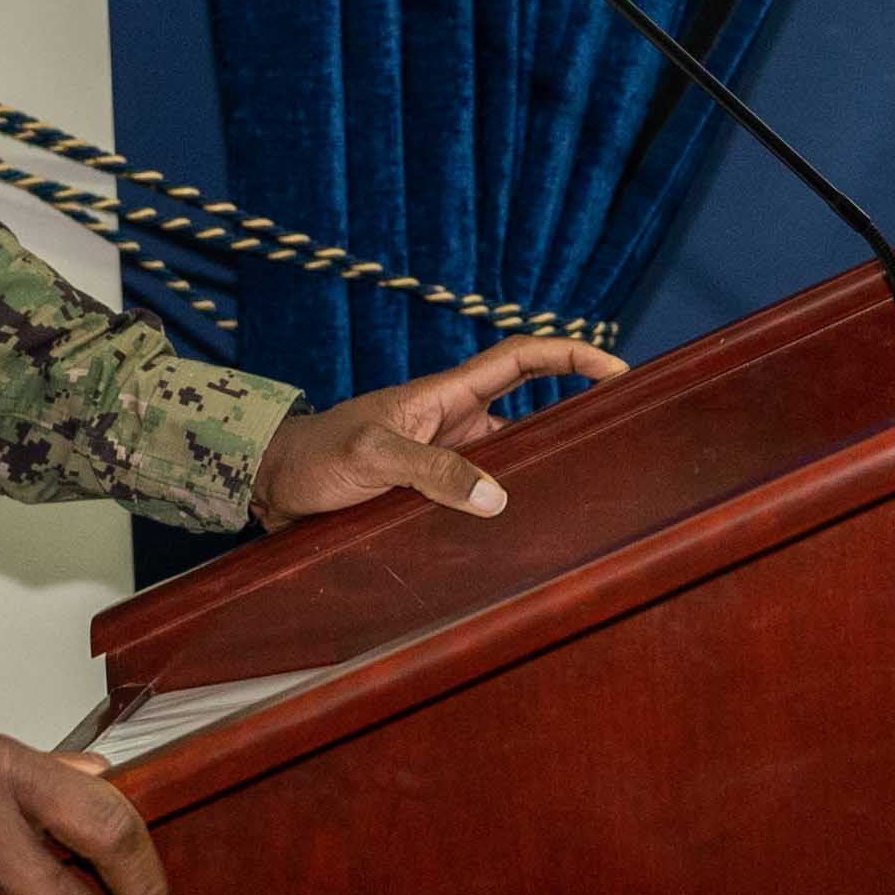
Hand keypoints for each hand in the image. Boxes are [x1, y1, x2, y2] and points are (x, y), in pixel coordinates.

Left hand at [254, 331, 629, 526]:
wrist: (270, 484)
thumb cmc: (314, 457)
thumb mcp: (372, 458)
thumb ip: (431, 473)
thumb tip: (497, 497)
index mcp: (445, 396)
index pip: (523, 359)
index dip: (572, 355)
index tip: (619, 368)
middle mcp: (454, 424)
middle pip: (532, 410)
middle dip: (577, 417)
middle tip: (625, 443)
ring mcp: (445, 460)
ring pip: (511, 460)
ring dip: (543, 474)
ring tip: (587, 500)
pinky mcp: (431, 494)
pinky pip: (483, 496)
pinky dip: (508, 510)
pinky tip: (526, 538)